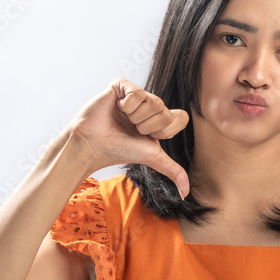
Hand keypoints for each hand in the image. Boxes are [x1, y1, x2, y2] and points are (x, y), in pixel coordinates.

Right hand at [64, 79, 190, 197]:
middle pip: (166, 111)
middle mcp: (150, 104)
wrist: (93, 145)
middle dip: (148, 126)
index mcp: (160, 118)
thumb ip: (173, 171)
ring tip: (122, 119)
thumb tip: (186, 194)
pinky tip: (116, 108)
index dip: (163, 131)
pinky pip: (138, 93)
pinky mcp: (122, 85)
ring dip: (137, 117)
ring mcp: (137, 93)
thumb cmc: (119, 150)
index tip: (147, 136)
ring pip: (154, 102)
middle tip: (131, 128)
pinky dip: (127, 106)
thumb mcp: (153, 158)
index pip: (181, 118)